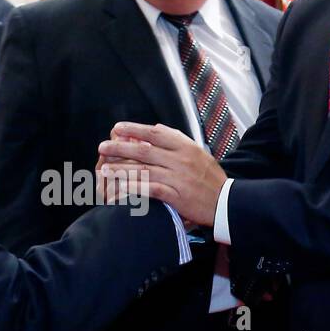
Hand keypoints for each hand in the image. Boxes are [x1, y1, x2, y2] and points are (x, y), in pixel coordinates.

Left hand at [98, 122, 226, 226]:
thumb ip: (177, 139)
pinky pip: (153, 190)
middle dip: (121, 148)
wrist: (227, 202)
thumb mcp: (198, 152)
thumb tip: (156, 128)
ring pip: (145, 170)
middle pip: (145, 151)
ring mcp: (179, 178)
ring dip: (122, 169)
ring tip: (104, 169)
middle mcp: (181, 160)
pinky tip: (122, 187)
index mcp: (185, 147)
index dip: (134, 129)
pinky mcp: (178, 196)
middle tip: (102, 147)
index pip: (156, 134)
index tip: (116, 128)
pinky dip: (136, 188)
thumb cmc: (210, 178)